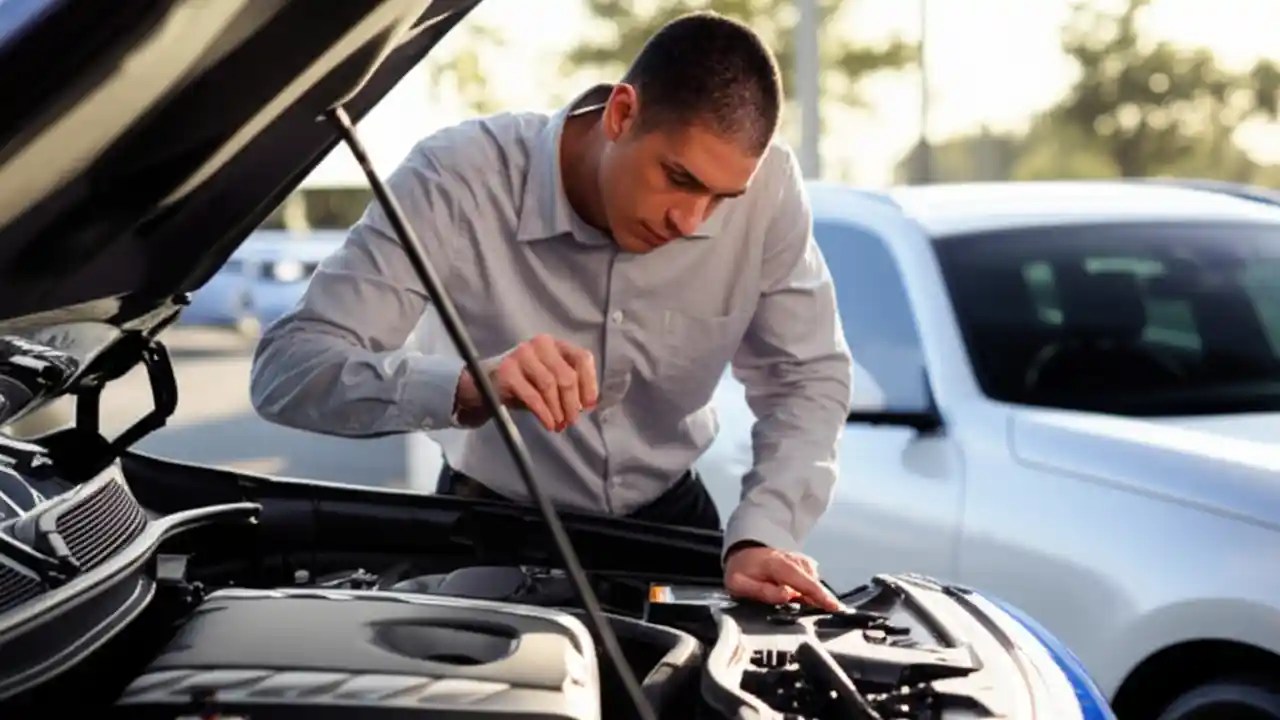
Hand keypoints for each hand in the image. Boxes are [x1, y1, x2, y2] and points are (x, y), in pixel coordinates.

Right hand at [454, 334, 598, 430]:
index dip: (589, 383)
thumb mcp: (549, 379)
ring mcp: (522, 356)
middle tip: (572, 421)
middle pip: (566, 375)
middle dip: (573, 403)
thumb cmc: (524, 382)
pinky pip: (533, 396)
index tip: (589, 405)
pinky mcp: (508, 372)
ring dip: (558, 410)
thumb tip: (586, 406)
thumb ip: (567, 386)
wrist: (485, 383)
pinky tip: (549, 424)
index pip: (582, 358)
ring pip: (550, 385)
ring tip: (560, 425)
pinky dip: (544, 413)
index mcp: (555, 344)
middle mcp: (540, 345)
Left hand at [724, 544, 841, 611]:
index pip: (803, 581)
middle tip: (827, 612)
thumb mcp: (740, 584)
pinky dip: (811, 590)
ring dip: (814, 595)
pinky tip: (803, 597)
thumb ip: (762, 591)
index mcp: (777, 565)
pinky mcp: (803, 564)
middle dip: (821, 598)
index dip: (819, 595)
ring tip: (807, 604)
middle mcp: (792, 560)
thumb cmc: (742, 571)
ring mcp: (799, 560)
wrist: (743, 554)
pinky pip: (812, 579)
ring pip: (814, 581)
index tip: (833, 606)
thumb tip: (786, 596)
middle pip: (814, 582)